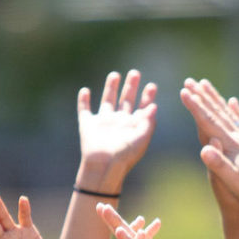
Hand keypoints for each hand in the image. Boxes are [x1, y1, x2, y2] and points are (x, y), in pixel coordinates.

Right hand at [77, 70, 157, 190]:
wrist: (105, 166)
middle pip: (126, 100)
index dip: (147, 96)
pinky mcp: (88, 124)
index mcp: (133, 126)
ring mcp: (103, 122)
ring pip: (107, 101)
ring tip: (115, 74)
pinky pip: (84, 110)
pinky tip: (85, 90)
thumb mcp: (141, 139)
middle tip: (135, 73)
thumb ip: (148, 122)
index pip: (142, 107)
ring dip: (110, 88)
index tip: (152, 85)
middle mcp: (119, 122)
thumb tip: (154, 106)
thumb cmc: (125, 155)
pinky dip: (83, 100)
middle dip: (131, 87)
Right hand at [180, 78, 238, 206]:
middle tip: (189, 81)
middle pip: (217, 113)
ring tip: (205, 84)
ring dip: (215, 99)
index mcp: (231, 145)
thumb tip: (204, 149)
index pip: (209, 121)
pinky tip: (233, 101)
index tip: (184, 91)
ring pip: (228, 114)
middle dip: (202, 97)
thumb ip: (218, 164)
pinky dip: (236, 111)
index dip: (195, 107)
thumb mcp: (232, 180)